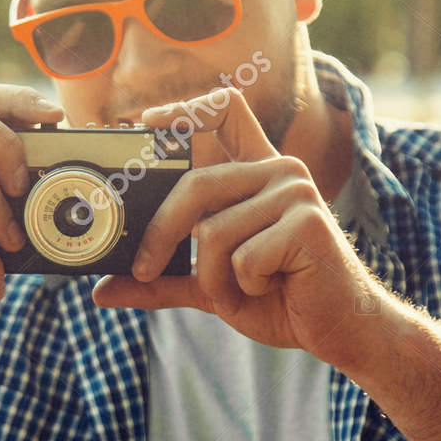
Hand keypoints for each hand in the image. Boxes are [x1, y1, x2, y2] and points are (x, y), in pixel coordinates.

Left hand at [91, 86, 385, 366]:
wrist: (339, 331)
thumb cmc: (282, 301)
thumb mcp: (211, 287)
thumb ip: (162, 282)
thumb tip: (101, 290)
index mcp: (258, 174)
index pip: (224, 110)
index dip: (183, 109)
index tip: (144, 122)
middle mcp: (279, 171)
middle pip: (195, 182)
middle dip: (160, 232)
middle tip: (142, 269)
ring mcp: (296, 192)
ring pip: (212, 232)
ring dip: (216, 279)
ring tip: (249, 289)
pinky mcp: (308, 223)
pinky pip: (241, 257)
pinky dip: (244, 287)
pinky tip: (277, 287)